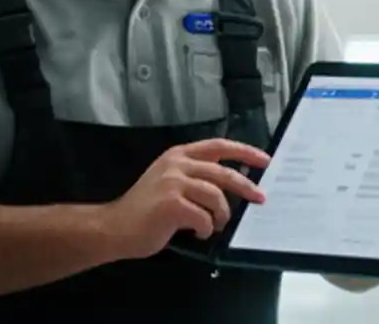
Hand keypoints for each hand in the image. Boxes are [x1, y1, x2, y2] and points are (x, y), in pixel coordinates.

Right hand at [103, 139, 270, 260]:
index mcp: (178, 155)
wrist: (114, 227)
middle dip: (246, 185)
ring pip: (216, 196)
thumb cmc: (144, 210)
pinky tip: (198, 233)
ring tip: (217, 225)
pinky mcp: (172, 204)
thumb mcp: (169, 182)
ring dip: (222, 215)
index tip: (264, 159)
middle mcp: (177, 164)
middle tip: (260, 198)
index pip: (218, 146)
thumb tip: (230, 186)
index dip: (244, 151)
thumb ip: (195, 178)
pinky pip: (203, 217)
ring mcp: (173, 183)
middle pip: (223, 172)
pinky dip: (205, 228)